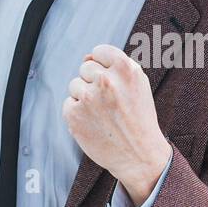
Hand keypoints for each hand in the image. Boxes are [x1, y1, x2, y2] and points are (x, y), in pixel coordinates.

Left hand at [63, 43, 170, 206]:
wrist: (138, 155)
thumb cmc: (139, 119)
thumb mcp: (138, 85)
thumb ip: (115, 66)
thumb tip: (86, 57)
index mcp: (125, 69)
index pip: (100, 51)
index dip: (104, 66)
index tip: (111, 81)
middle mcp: (106, 81)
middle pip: (85, 67)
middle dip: (94, 82)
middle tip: (109, 102)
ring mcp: (88, 98)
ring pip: (75, 85)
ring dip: (84, 97)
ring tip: (102, 114)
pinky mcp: (74, 115)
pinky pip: (68, 103)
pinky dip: (78, 113)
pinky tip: (93, 123)